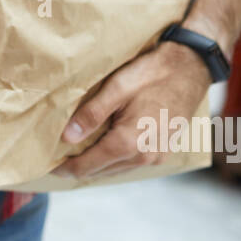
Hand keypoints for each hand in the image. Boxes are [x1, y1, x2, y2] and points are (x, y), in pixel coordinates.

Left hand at [55, 40, 210, 180]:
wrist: (191, 69)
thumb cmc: (154, 74)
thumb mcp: (118, 88)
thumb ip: (91, 114)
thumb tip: (67, 137)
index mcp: (129, 142)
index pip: (88, 166)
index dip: (66, 168)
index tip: (49, 166)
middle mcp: (144, 156)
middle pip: (101, 171)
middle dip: (78, 167)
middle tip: (58, 159)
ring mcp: (156, 157)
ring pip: (116, 169)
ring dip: (96, 164)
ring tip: (76, 154)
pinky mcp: (163, 152)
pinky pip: (131, 163)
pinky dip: (114, 160)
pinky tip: (103, 148)